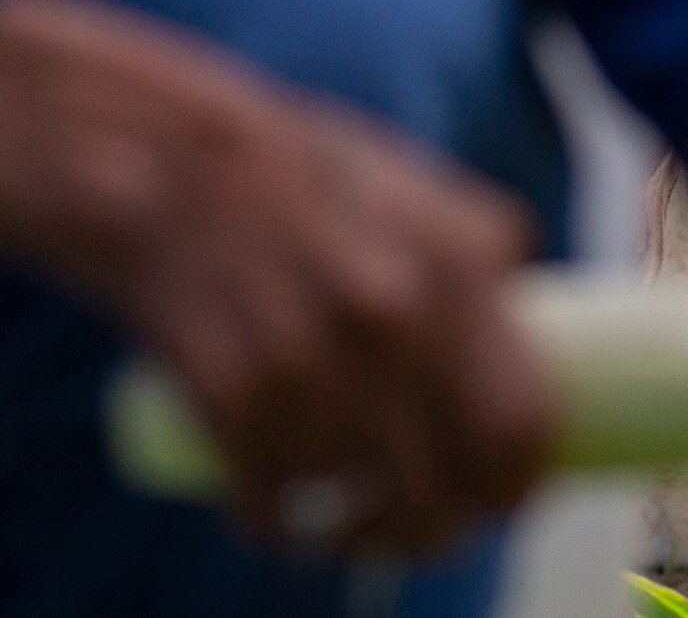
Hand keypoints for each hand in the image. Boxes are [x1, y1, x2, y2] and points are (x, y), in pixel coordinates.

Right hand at [0, 0, 549, 556]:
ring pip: (354, 507)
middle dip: (433, 528)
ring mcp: (311, 360)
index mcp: (455, 262)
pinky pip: (271, 503)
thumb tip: (532, 319)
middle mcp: (394, 316)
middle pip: (445, 489)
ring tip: (335, 517)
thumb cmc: (289, 169)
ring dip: (347, 532)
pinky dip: (272, 520)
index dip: (516, 483)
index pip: (522, 421)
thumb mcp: (408, 181)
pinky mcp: (230, 397)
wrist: (155, 155)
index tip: (498, 500)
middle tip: (413, 528)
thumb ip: (473, 247)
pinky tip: (269, 510)